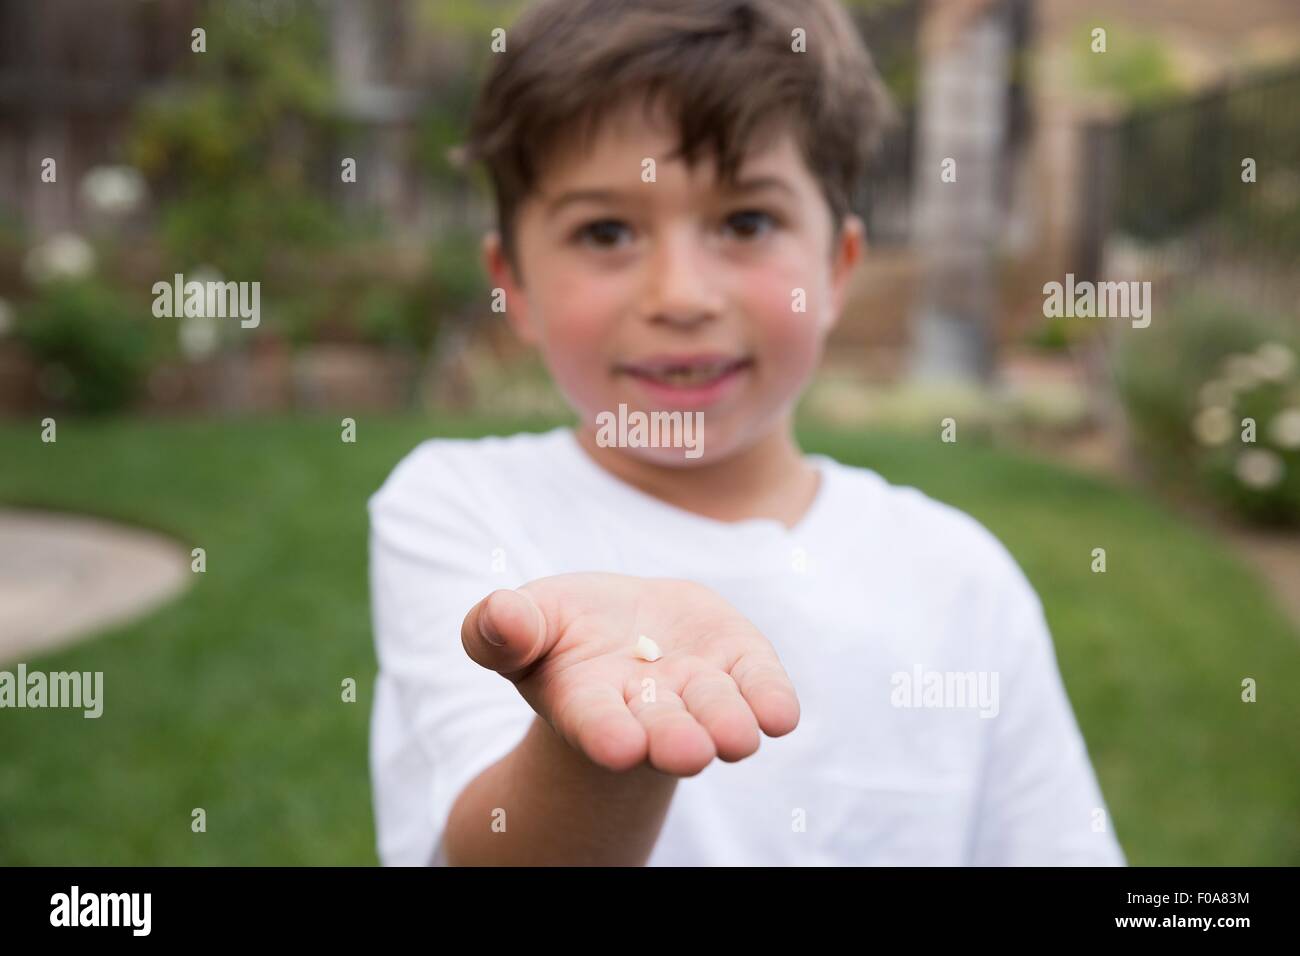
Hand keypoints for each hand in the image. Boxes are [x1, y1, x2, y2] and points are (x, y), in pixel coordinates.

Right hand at [461, 573, 799, 776]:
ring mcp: (699, 688)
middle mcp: (648, 708)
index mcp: (586, 702)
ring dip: (726, 723)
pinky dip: (770, 699)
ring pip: (714, 711)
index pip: (595, 722)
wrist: (625, 628)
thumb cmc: (560, 632)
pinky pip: (760, 687)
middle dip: (674, 739)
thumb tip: (501, 615)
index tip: (620, 748)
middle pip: (662, 728)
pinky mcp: (740, 664)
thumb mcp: (523, 620)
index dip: (606, 734)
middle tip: (689, 752)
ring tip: (736, 738)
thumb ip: (500, 627)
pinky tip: (779, 715)